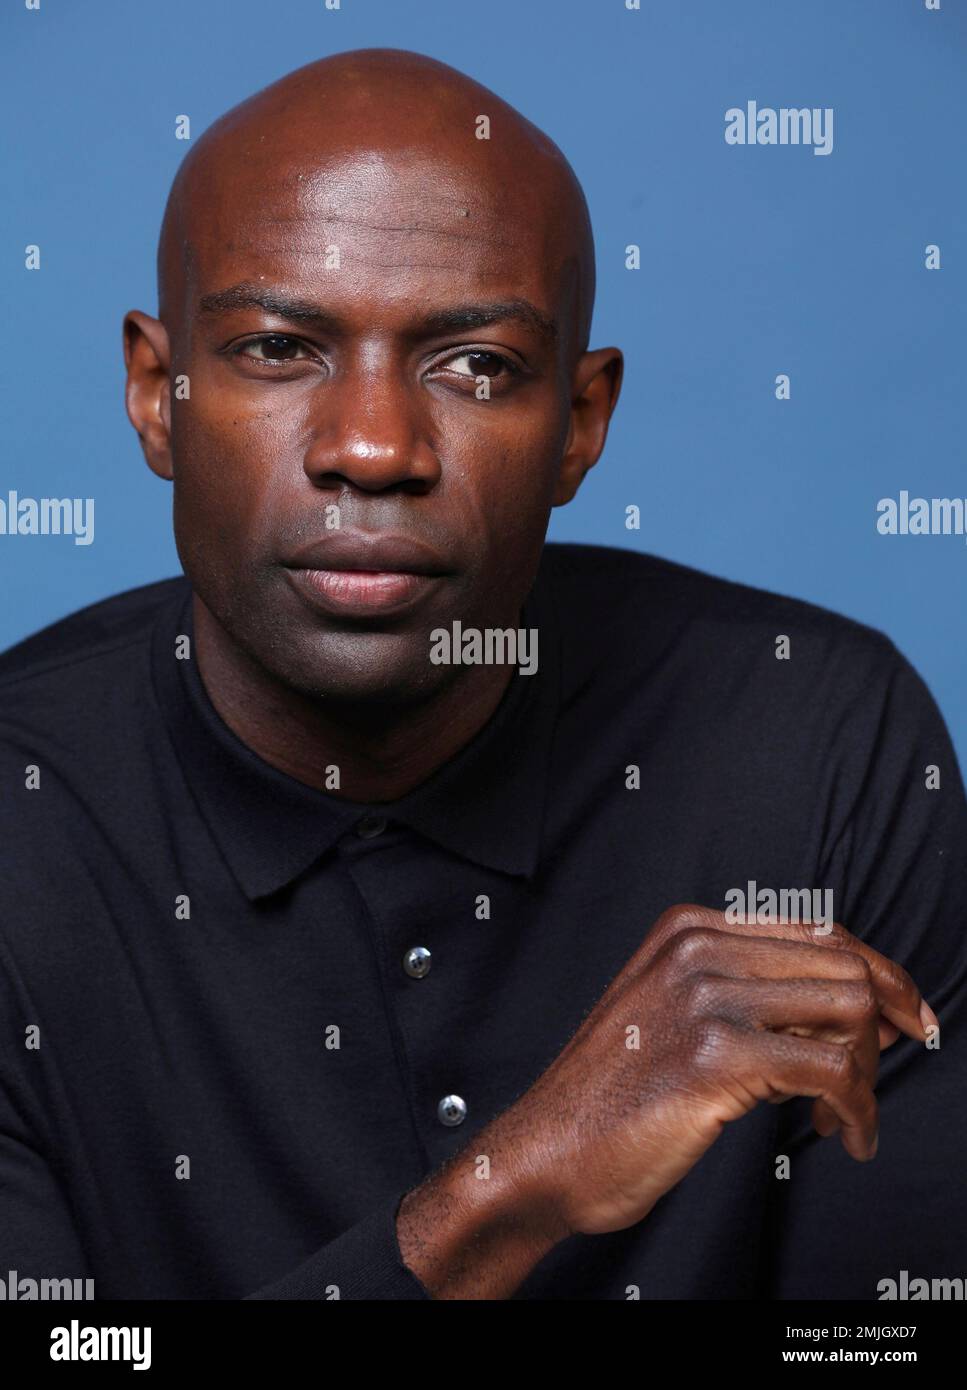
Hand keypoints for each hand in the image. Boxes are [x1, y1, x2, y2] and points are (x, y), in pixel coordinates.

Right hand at [481, 903, 932, 1238]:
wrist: (543, 1153)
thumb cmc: (609, 1099)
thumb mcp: (674, 1016)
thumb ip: (750, 997)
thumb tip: (856, 1010)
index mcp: (689, 929)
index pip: (818, 929)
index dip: (879, 974)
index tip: (909, 1016)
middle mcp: (698, 949)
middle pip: (844, 962)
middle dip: (884, 1025)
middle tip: (875, 1082)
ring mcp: (705, 997)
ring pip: (848, 1010)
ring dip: (868, 1074)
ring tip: (845, 1117)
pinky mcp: (715, 1056)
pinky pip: (831, 1070)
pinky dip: (858, 1110)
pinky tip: (844, 1135)